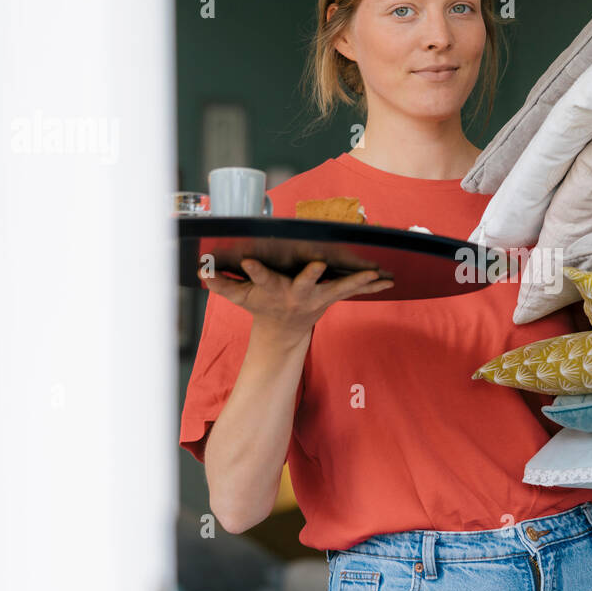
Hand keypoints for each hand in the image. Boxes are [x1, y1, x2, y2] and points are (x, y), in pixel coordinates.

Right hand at [199, 258, 393, 341]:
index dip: (254, 270)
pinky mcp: (332, 296)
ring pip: (339, 287)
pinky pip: (355, 290)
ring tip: (377, 274)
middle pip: (304, 282)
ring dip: (358, 281)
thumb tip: (201, 272)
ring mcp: (317, 296)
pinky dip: (372, 285)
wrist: (284, 329)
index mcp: (273, 289)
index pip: (260, 278)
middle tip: (318, 265)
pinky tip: (390, 279)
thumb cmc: (262, 305)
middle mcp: (297, 293)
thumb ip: (222, 285)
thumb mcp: (240, 297)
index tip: (247, 261)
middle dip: (310, 274)